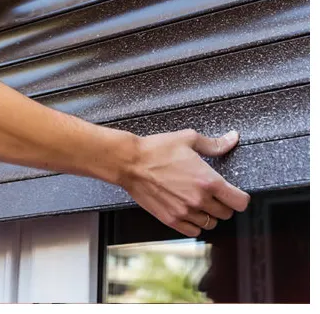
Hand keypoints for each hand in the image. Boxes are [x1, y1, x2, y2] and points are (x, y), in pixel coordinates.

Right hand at [120, 129, 250, 236]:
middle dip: (223, 204)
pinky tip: (187, 210)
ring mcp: (185, 212)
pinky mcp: (171, 220)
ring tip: (198, 201)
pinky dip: (194, 224)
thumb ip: (214, 143)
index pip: (240, 202)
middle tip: (212, 193)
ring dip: (208, 214)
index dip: (240, 197)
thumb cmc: (156, 149)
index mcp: (208, 181)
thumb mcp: (187, 139)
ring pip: (211, 224)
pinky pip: (194, 231)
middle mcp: (199, 200)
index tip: (234, 193)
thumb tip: (232, 138)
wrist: (130, 162)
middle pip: (227, 214)